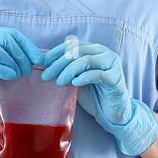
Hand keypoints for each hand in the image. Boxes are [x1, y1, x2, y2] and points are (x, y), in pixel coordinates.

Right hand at [0, 27, 41, 132]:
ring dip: (12, 63)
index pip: (10, 33)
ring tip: (18, 74)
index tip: (38, 59)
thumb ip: (12, 56)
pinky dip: (2, 69)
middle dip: (20, 55)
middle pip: (4, 39)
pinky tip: (9, 76)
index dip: (26, 45)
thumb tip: (38, 57)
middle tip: (26, 70)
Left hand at [40, 39, 157, 155]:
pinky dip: (84, 77)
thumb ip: (65, 68)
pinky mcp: (116, 78)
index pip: (73, 45)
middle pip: (78, 51)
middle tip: (46, 75)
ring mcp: (112, 64)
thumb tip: (43, 60)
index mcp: (94, 50)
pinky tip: (74, 83)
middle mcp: (105, 53)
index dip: (56, 52)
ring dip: (69, 71)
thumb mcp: (75, 78)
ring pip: (87, 60)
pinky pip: (98, 74)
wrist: (111, 112)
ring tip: (59, 82)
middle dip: (59, 63)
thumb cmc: (92, 95)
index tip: (42, 62)